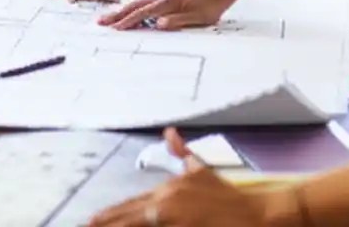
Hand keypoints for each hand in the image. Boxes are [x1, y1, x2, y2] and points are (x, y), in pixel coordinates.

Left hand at [88, 128, 271, 226]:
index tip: (90, 221)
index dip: (109, 215)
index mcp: (167, 191)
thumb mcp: (203, 171)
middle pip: (127, 220)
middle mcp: (166, 206)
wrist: (257, 214)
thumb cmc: (228, 197)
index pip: (130, 206)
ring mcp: (174, 223)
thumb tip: (169, 131)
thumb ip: (183, 154)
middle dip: (107, 225)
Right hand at [97, 0, 238, 30]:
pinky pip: (144, 5)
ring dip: (122, 11)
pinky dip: (132, 9)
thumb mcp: (197, 19)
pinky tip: (128, 14)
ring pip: (137, 4)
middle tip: (101, 22)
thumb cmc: (210, 8)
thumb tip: (157, 25)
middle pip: (134, 7)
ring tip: (108, 19)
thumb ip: (177, 21)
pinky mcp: (165, 0)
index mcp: (168, 3)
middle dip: (117, 15)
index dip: (128, 22)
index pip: (143, 14)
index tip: (115, 29)